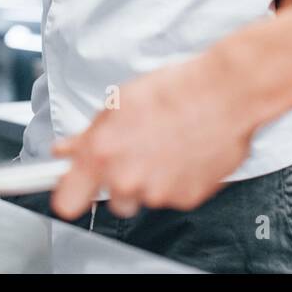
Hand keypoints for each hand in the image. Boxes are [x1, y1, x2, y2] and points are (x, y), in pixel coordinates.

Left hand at [49, 47, 257, 218]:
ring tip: (167, 148)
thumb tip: (67, 150)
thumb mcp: (120, 102)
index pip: (67, 201)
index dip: (71, 194)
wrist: (224, 94)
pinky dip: (179, 180)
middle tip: (138, 152)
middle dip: (122, 180)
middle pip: (113, 200)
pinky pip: (174, 197)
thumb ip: (89, 134)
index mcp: (103, 152)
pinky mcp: (187, 199)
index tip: (75, 188)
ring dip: (151, 181)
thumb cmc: (175, 90)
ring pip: (145, 198)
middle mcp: (127, 178)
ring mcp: (158, 193)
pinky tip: (186, 153)